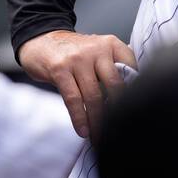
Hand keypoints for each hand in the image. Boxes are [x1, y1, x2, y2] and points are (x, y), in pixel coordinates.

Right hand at [19, 30, 136, 137]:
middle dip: (119, 111)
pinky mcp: (60, 70)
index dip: (136, 90)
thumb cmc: (73, 52)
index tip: (137, 110)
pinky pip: (73, 99)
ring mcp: (78, 59)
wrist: (40, 40)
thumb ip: (114, 66)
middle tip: (121, 129)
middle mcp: (97, 49)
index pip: (132, 68)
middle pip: (115, 84)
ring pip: (94, 95)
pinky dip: (80, 118)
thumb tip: (132, 95)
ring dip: (98, 121)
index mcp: (111, 44)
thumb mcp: (97, 50)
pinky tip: (84, 130)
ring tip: (100, 136)